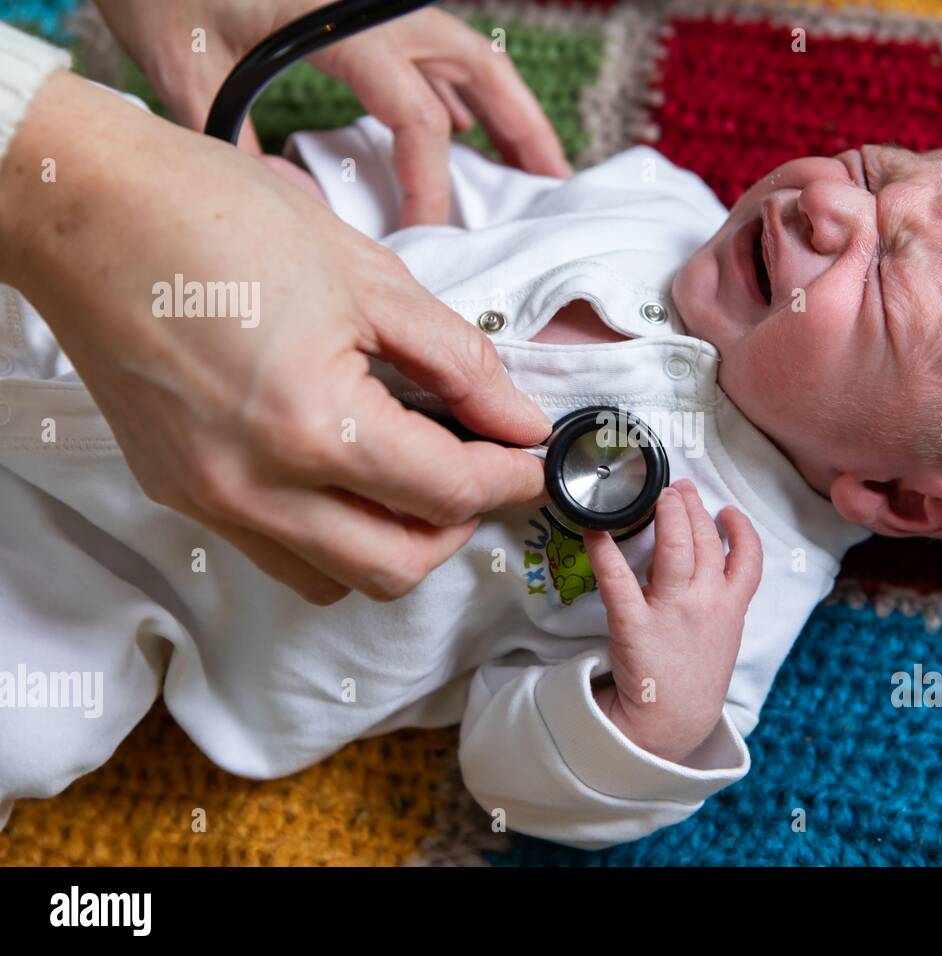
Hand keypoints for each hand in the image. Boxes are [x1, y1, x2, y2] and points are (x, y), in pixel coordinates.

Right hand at [0, 72, 551, 603]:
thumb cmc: (216, 220)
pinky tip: (348, 471)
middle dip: (458, 526)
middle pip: (397, 568)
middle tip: (483, 470)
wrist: (84, 210)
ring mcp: (210, 501)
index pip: (446, 491)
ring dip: (395, 544)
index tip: (536, 460)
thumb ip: (458, 360)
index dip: (510, 479)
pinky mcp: (180, 495)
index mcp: (312, 427)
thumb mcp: (367, 277)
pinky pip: (279, 553)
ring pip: (336, 579)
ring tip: (416, 475)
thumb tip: (519, 419)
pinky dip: (333, 533)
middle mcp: (255, 489)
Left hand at [95, 0, 571, 224]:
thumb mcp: (188, 73)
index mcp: (341, 28)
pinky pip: (431, 52)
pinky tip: (465, 129)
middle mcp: (373, 12)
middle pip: (478, 72)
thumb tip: (291, 204)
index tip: (426, 233)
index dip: (430, 184)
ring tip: (534, 160)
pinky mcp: (359, 10)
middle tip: (554, 183)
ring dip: (506, 109)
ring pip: (466, 57)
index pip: (418, 119)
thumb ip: (241, 145)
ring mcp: (373, 7)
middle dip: (523, 130)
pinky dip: (459, 92)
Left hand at [584, 480, 762, 762]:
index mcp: (732, 608)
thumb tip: (710, 567)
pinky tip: (595, 532)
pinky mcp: (635, 625)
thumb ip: (721, 602)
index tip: (724, 510)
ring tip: (659, 496)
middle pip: (706, 541)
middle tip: (677, 489)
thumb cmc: (694, 678)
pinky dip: (606, 553)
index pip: (747, 558)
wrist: (672, 725)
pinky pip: (619, 581)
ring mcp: (672, 612)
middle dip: (692, 508)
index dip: (739, 528)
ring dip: (668, 515)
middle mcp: (707, 603)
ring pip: (676, 548)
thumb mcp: (723, 639)